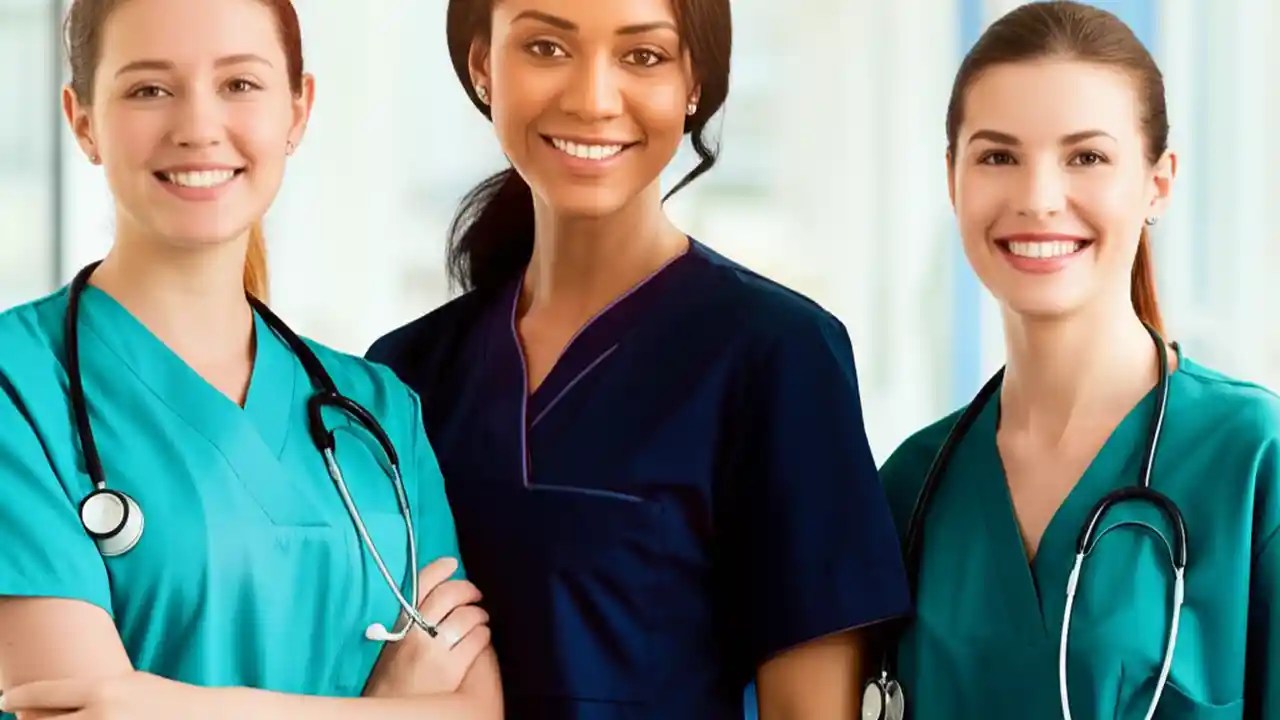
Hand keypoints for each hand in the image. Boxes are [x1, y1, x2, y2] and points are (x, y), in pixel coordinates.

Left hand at [1, 671, 201, 719]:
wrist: (202, 718)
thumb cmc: (164, 700)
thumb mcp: (129, 683)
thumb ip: (93, 691)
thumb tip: (53, 698)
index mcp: (102, 690)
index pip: (41, 693)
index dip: (15, 696)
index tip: (4, 699)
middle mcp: (101, 715)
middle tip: (23, 718)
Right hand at [363, 557, 491, 696]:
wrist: (391, 712)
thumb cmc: (392, 681)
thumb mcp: (392, 645)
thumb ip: (408, 622)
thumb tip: (434, 598)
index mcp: (399, 624)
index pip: (420, 585)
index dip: (439, 569)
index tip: (451, 562)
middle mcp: (416, 632)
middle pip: (449, 595)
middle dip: (467, 589)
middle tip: (475, 594)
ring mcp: (435, 650)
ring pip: (467, 616)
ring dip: (479, 613)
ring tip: (480, 617)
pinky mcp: (452, 669)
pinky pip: (476, 640)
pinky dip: (483, 634)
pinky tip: (482, 637)